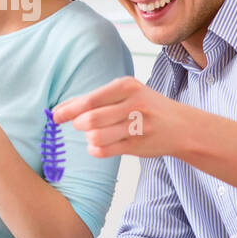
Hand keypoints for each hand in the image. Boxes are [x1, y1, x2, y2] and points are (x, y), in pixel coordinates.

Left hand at [51, 76, 183, 158]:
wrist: (181, 126)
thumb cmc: (146, 106)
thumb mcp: (125, 93)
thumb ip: (95, 98)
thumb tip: (61, 108)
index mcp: (128, 86)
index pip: (90, 100)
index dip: (68, 110)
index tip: (55, 116)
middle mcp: (134, 105)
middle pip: (91, 119)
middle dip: (78, 124)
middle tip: (80, 124)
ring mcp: (137, 127)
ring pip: (96, 137)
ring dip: (89, 137)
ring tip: (94, 134)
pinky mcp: (137, 146)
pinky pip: (105, 151)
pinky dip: (95, 149)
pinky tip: (98, 145)